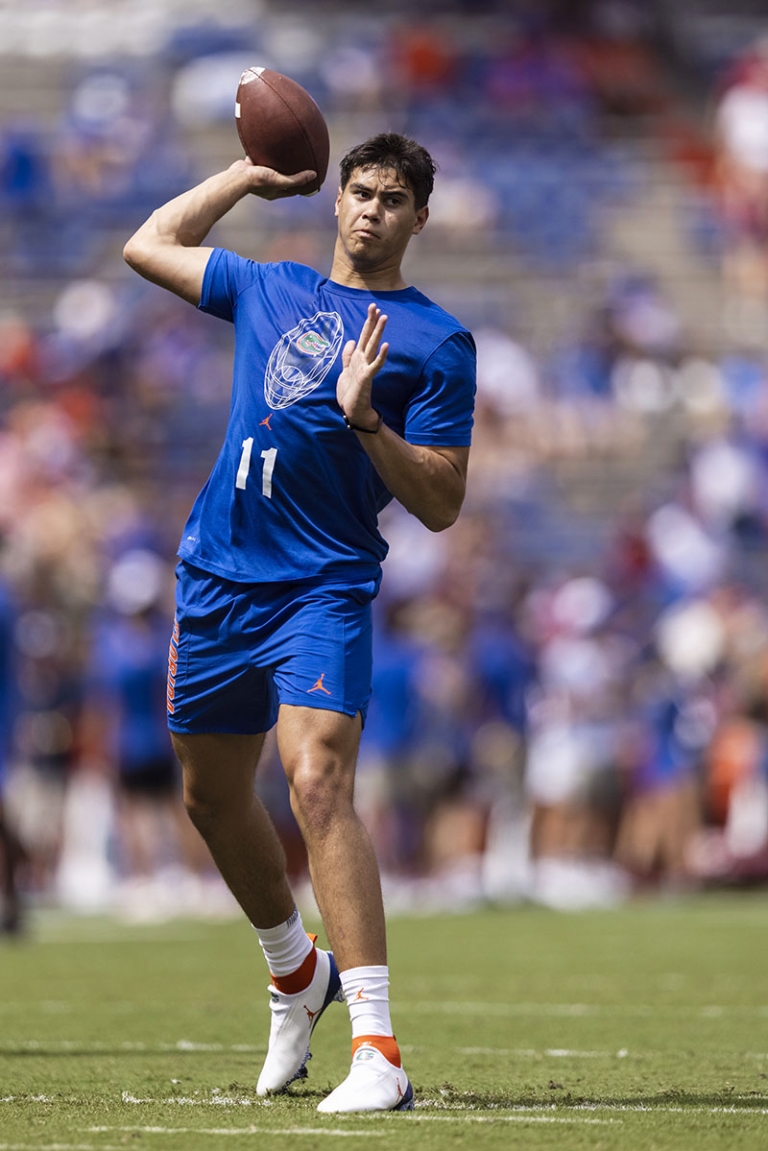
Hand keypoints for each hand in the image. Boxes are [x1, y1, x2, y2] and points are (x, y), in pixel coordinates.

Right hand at [228, 157, 317, 199]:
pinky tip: (271, 142)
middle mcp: (268, 185)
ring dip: (278, 161)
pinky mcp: (252, 165)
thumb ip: (296, 179)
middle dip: (291, 171)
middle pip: (283, 178)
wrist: (237, 176)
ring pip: (272, 167)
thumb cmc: (258, 181)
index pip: (292, 189)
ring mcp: (259, 175)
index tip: (310, 177)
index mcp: (275, 192)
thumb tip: (314, 175)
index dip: (301, 184)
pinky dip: (266, 151)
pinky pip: (261, 156)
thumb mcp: (280, 180)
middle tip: (300, 162)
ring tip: (287, 151)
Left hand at [337, 303, 388, 430]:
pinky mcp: (367, 378)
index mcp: (358, 358)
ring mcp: (366, 368)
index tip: (372, 308)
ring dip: (378, 332)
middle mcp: (363, 361)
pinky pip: (375, 365)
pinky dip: (380, 356)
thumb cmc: (350, 393)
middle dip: (373, 322)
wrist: (353, 410)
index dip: (367, 322)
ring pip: (373, 347)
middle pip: (369, 337)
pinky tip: (386, 346)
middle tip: (377, 307)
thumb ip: (347, 356)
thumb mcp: (344, 370)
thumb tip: (351, 341)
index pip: (364, 336)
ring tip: (384, 318)